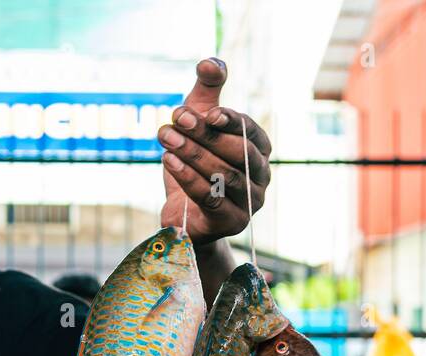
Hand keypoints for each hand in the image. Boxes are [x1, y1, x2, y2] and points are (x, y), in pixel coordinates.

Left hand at [158, 58, 271, 246]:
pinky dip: (189, 178)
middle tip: (177, 118)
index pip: (251, 132)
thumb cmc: (195, 164)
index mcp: (258, 151)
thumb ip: (207, 93)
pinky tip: (168, 161)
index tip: (208, 111)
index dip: (231, 121)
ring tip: (166, 138)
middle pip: (240, 154)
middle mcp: (260, 177)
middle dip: (206, 134)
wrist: (184, 215)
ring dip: (193, 154)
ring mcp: (249, 203)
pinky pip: (212, 198)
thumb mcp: (199, 124)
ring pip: (225, 176)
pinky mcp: (231, 223)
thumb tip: (210, 63)